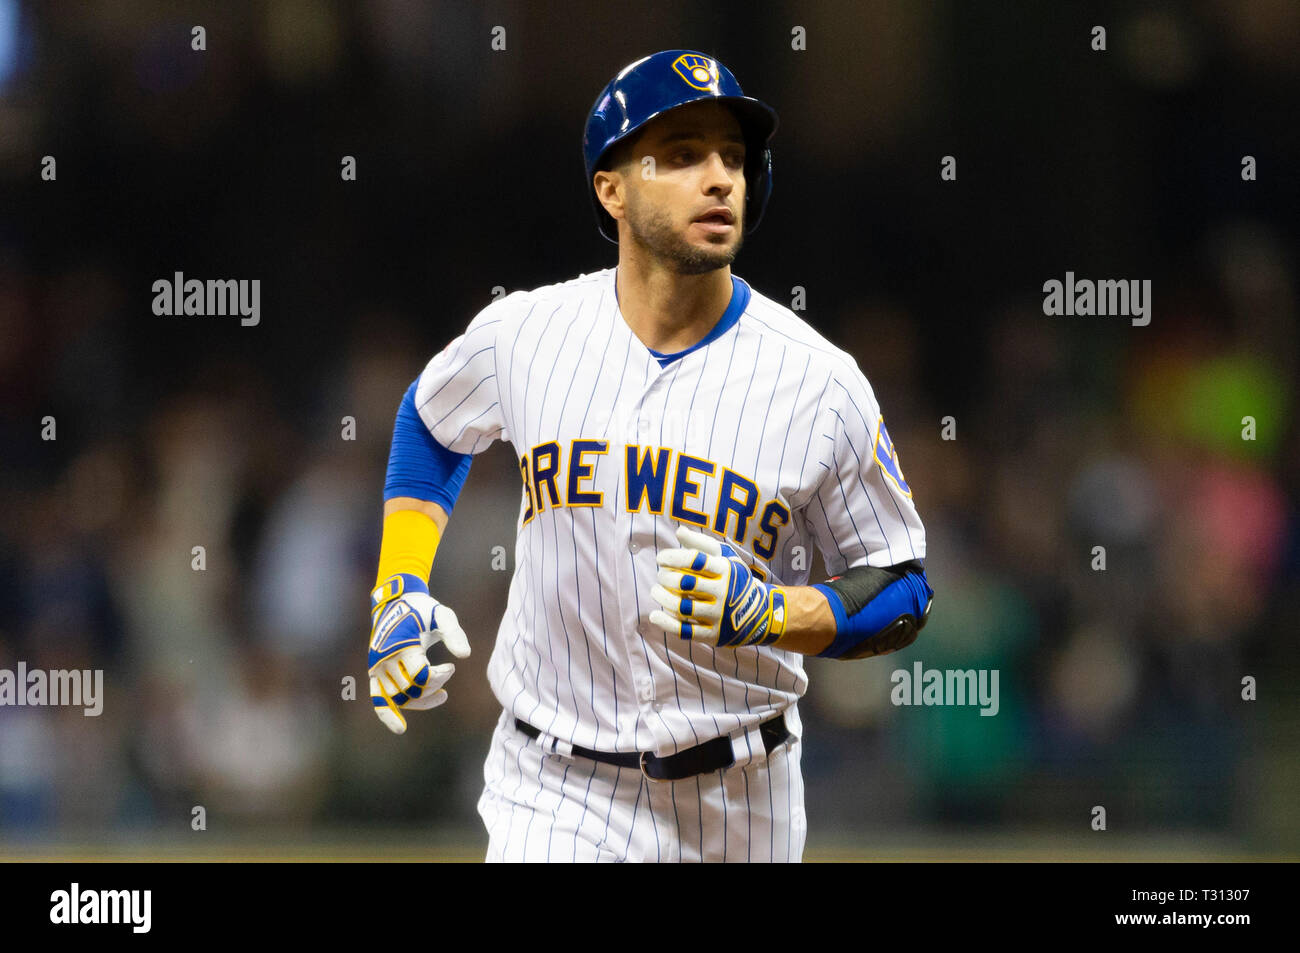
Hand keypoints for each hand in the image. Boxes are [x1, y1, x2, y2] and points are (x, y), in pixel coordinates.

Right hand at [368, 573, 470, 734]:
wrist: (395, 603)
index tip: (451, 668)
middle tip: (447, 674)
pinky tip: (400, 728)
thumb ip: (454, 632)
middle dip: (433, 686)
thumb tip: (465, 655)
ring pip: (399, 698)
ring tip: (442, 696)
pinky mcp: (375, 674)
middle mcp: (385, 659)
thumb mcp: (442, 614)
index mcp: (400, 645)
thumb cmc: (422, 610)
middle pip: (412, 688)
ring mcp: (377, 668)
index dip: (439, 677)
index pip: (420, 675)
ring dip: (421, 702)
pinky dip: (387, 714)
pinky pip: (378, 699)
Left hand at [649, 524, 787, 646]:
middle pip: (685, 583)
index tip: (660, 558)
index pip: (694, 560)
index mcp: (725, 570)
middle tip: (660, 575)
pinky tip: (654, 615)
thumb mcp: (725, 558)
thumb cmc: (733, 579)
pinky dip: (666, 623)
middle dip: (665, 577)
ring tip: (655, 591)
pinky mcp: (713, 635)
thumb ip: (701, 544)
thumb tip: (679, 531)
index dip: (671, 557)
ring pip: (682, 607)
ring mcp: (718, 615)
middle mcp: (723, 592)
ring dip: (662, 598)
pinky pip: (685, 631)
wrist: (759, 613)